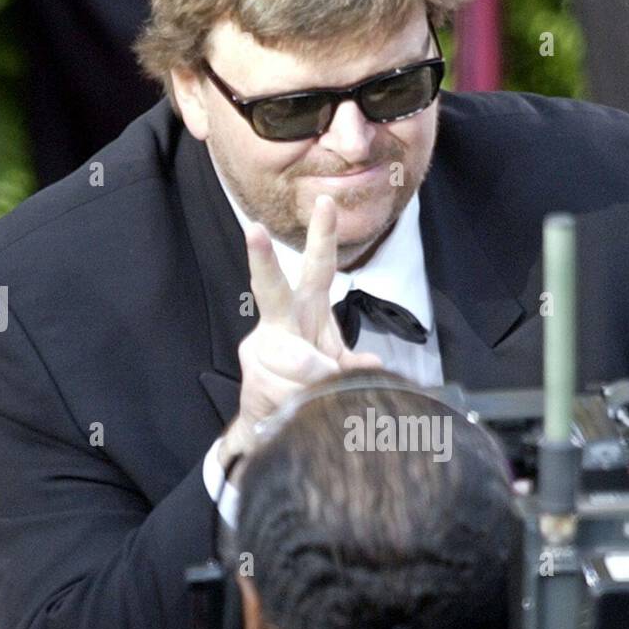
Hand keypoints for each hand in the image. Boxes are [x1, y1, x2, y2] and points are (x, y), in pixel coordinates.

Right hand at [220, 195, 382, 462]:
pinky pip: (289, 389)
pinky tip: (294, 405)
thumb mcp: (336, 371)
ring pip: (297, 360)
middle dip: (264, 260)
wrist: (268, 425)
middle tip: (255, 230)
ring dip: (317, 383)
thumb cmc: (304, 386)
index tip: (326, 202)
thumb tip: (376, 365)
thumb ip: (354, 364)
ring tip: (315, 393)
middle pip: (274, 288)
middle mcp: (279, 323)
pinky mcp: (253, 376)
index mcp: (306, 312)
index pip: (318, 270)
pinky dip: (302, 401)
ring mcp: (261, 348)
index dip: (323, 238)